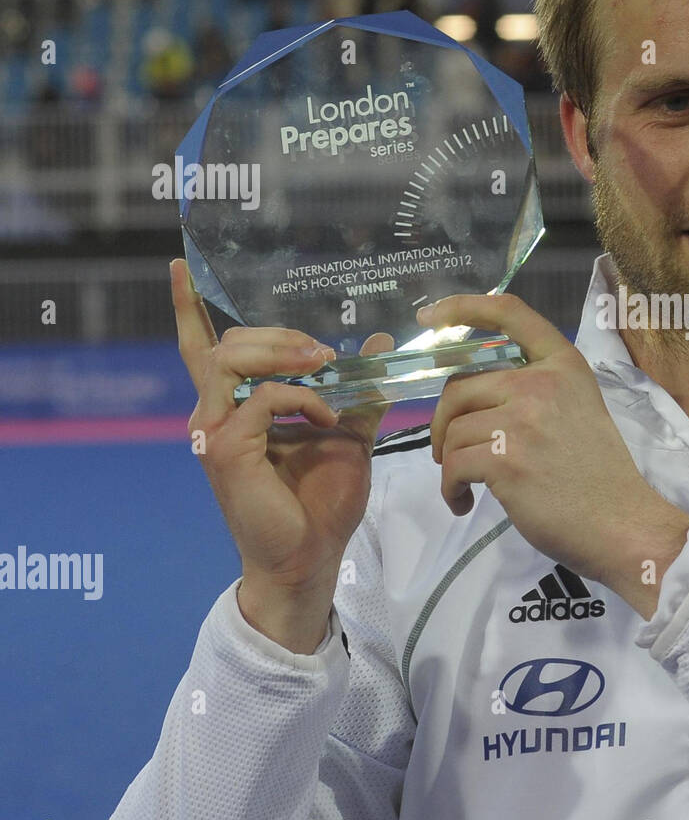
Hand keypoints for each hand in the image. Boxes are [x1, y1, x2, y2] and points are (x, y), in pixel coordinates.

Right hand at [171, 259, 393, 650]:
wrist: (312, 554)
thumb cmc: (322, 500)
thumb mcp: (348, 433)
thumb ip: (358, 391)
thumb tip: (377, 347)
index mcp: (235, 408)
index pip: (203, 348)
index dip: (187, 307)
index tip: (180, 265)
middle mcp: (215, 415)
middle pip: (228, 343)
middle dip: (278, 334)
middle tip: (322, 350)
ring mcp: (216, 431)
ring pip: (234, 360)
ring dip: (284, 355)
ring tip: (322, 367)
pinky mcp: (226, 450)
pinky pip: (262, 399)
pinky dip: (301, 398)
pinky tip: (325, 419)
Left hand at [421, 294, 688, 616]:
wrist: (624, 524)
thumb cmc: (602, 476)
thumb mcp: (579, 410)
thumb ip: (538, 393)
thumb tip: (478, 397)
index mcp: (563, 365)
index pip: (509, 313)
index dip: (462, 308)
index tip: (428, 317)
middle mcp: (541, 383)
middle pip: (460, 386)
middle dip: (442, 422)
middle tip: (448, 451)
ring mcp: (523, 420)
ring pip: (453, 430)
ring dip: (448, 463)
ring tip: (466, 487)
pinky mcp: (506, 459)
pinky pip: (453, 465)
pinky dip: (451, 489)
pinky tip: (465, 503)